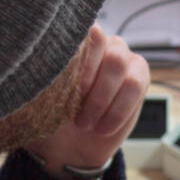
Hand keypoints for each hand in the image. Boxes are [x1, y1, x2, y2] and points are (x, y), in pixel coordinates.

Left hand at [30, 25, 149, 175]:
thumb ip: (47, 74)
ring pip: (119, 67)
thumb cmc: (51, 116)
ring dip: (102, 101)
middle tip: (76, 115)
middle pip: (107, 51)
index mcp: (74, 41)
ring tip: (86, 124)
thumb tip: (46, 60)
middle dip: (91, 87)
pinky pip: (134, 87)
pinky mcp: (139, 77)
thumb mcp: (40, 97)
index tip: (69, 88)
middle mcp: (101, 43)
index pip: (84, 32)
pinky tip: (102, 127)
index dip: (80, 61)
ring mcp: (123, 58)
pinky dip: (117, 111)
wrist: (69, 146)